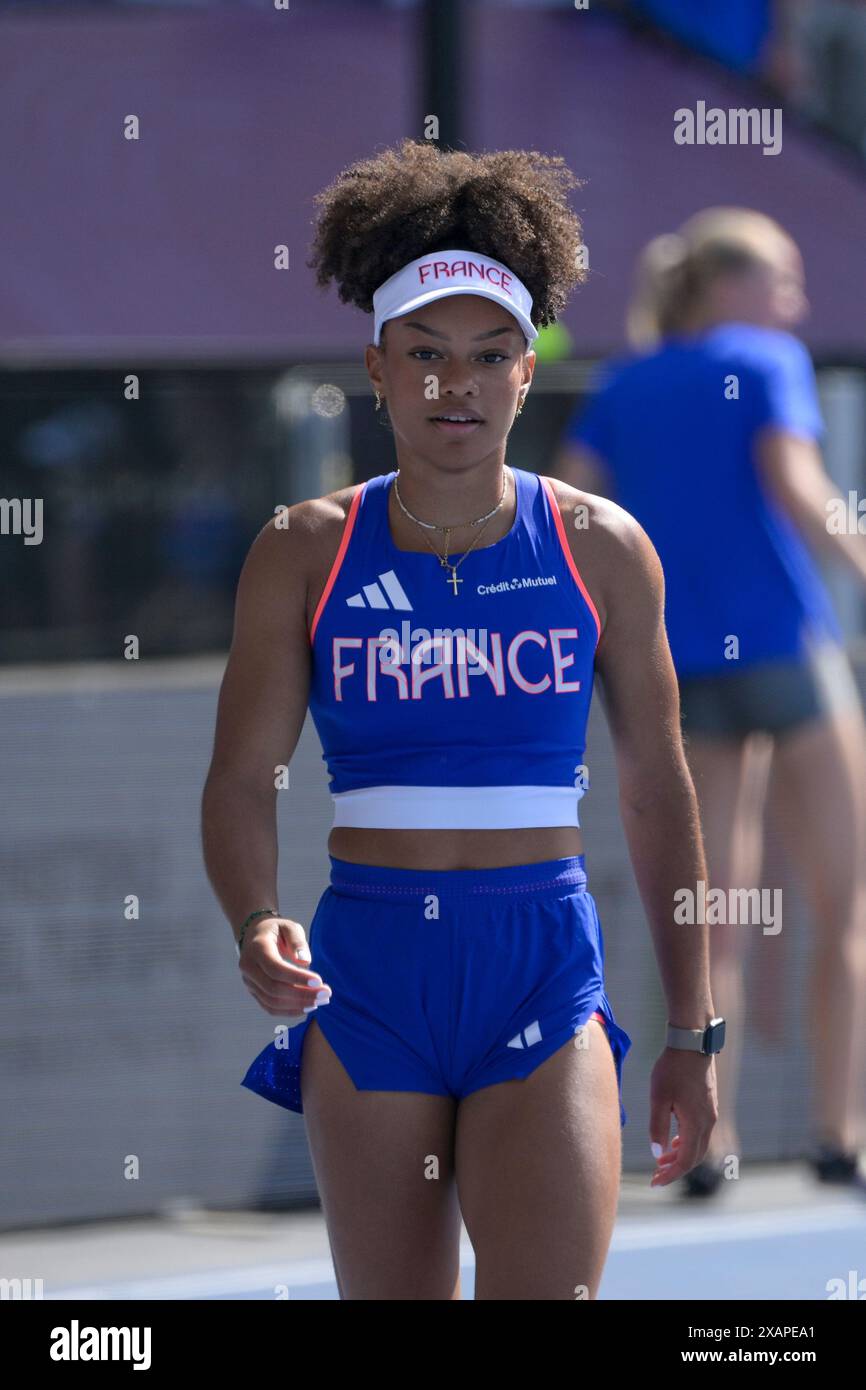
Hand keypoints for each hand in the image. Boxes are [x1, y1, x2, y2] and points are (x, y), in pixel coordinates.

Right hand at [238, 915, 331, 1025]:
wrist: (255, 936)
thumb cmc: (277, 931)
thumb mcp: (289, 927)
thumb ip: (297, 941)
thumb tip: (305, 962)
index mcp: (256, 948)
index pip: (276, 968)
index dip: (297, 978)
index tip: (319, 981)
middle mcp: (248, 967)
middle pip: (274, 989)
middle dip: (302, 994)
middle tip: (326, 993)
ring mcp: (249, 982)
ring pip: (272, 1002)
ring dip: (298, 1005)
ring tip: (321, 1001)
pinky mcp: (254, 992)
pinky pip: (270, 1007)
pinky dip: (289, 1011)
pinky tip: (308, 1007)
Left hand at [648, 1047, 717, 1186]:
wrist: (692, 1043)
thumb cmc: (673, 1068)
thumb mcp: (658, 1098)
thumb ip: (658, 1127)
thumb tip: (657, 1153)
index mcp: (696, 1124)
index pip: (686, 1161)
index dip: (671, 1175)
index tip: (655, 1182)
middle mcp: (708, 1122)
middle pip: (695, 1157)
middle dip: (676, 1169)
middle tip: (657, 1175)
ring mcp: (710, 1113)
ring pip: (698, 1145)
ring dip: (681, 1156)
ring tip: (662, 1160)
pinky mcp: (709, 1105)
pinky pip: (700, 1133)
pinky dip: (687, 1142)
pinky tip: (674, 1141)